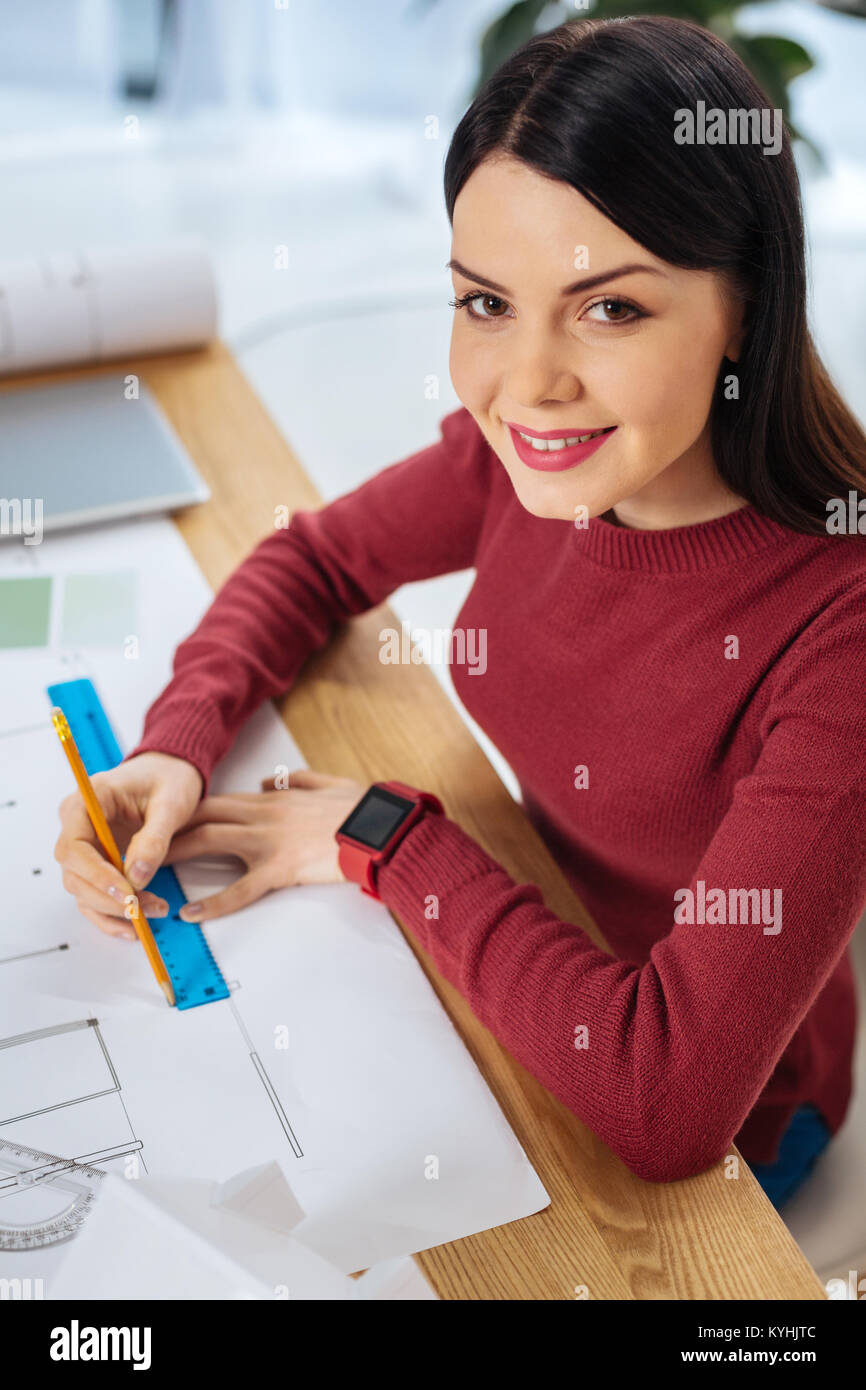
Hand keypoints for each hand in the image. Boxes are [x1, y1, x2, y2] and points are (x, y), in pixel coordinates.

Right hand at [54, 752, 203, 940]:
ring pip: (84, 890)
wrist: (171, 773)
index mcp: (87, 801)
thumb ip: (154, 838)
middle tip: (146, 909)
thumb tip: (138, 877)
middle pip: (76, 874)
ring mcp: (85, 846)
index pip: (74, 847)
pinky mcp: (97, 862)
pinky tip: (134, 928)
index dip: (97, 875)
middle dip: (110, 898)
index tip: (127, 893)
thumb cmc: (169, 780)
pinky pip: (95, 895)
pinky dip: (112, 915)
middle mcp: (77, 825)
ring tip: (153, 913)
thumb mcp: (170, 804)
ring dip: (115, 910)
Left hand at [163, 769, 365, 922]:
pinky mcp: (282, 868)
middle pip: (202, 816)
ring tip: (147, 872)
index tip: (163, 820)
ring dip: (175, 856)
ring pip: (209, 842)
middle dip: (167, 828)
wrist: (380, 828)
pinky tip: (190, 913)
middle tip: (139, 843)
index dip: (187, 810)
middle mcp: (263, 815)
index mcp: (272, 798)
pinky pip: (241, 888)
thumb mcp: (327, 783)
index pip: (218, 801)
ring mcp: (269, 840)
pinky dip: (213, 903)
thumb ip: (297, 780)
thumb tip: (271, 781)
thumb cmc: (362, 809)